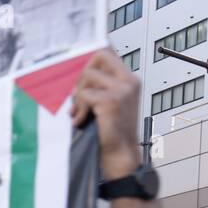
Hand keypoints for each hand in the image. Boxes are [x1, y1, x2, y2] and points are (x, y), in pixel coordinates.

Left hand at [72, 48, 143, 180]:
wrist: (120, 155)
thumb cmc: (112, 131)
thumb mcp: (109, 103)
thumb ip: (100, 86)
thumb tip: (79, 72)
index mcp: (130, 79)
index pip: (108, 52)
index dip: (91, 59)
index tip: (81, 75)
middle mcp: (129, 81)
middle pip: (99, 55)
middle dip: (83, 74)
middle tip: (77, 95)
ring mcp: (122, 89)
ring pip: (88, 75)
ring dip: (78, 95)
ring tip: (78, 112)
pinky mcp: (112, 101)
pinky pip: (84, 95)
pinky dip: (78, 109)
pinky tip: (80, 121)